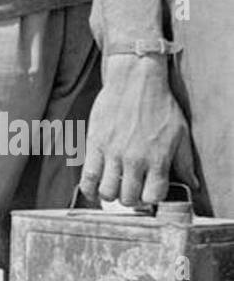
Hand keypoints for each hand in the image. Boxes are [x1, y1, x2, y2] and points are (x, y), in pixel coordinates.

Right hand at [80, 54, 195, 206]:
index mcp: (158, 158)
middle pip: (128, 198)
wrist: (135, 81)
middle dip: (130, 200)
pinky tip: (93, 189)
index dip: (151, 198)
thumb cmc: (160, 105)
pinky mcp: (95, 146)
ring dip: (110, 196)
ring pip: (107, 192)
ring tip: (114, 188)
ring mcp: (113, 154)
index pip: (152, 196)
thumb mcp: (180, 133)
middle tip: (130, 192)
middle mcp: (135, 159)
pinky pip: (87, 177)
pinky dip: (88, 189)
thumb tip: (193, 184)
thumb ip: (184, 162)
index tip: (148, 193)